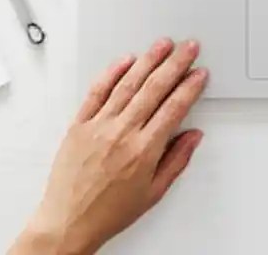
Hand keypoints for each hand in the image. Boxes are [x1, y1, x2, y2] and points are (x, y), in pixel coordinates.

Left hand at [11, 39, 208, 254]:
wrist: (68, 222)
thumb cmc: (108, 212)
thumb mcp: (153, 192)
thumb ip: (176, 161)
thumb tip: (192, 137)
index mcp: (143, 151)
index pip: (174, 108)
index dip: (190, 87)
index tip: (199, 75)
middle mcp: (121, 133)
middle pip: (154, 88)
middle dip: (175, 64)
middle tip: (188, 48)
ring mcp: (98, 126)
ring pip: (128, 84)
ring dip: (148, 61)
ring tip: (162, 45)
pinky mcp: (79, 125)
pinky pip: (96, 92)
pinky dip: (111, 74)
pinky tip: (124, 61)